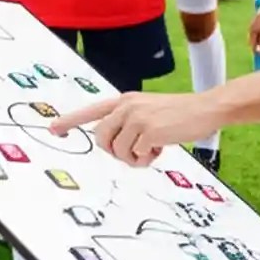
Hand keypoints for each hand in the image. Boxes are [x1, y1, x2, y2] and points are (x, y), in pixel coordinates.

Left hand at [50, 91, 225, 166]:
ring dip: (133, 158)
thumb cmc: (181, 113)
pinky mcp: (148, 131)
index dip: (70, 120)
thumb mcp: (150, 110)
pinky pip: (135, 156)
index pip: (92, 111)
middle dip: (114, 152)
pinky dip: (146, 159)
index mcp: (126, 100)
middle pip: (101, 138)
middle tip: (134, 153)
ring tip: (151, 151)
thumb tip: (114, 143)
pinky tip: (160, 149)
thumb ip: (130, 121)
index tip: (53, 129)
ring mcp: (137, 118)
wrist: (206, 108)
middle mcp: (127, 106)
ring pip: (117, 150)